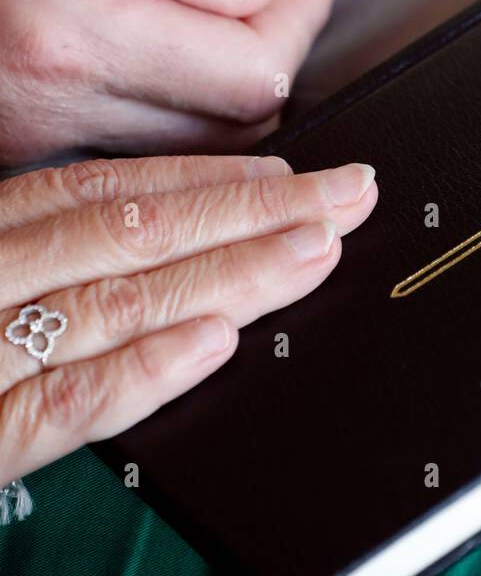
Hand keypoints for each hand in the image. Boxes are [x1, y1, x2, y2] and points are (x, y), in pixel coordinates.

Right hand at [0, 0, 341, 162]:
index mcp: (70, 38)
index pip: (254, 72)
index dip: (302, 15)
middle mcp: (56, 110)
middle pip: (236, 119)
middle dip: (277, 43)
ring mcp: (38, 137)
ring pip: (195, 139)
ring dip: (231, 71)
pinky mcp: (23, 140)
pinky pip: (137, 137)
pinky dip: (173, 89)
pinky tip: (160, 28)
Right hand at [0, 152, 376, 483]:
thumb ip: (38, 247)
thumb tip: (157, 222)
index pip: (103, 190)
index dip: (206, 179)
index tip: (289, 175)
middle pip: (130, 231)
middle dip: (252, 213)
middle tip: (347, 196)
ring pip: (116, 299)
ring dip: (229, 273)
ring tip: (314, 252)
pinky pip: (62, 400)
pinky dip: (143, 367)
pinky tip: (216, 341)